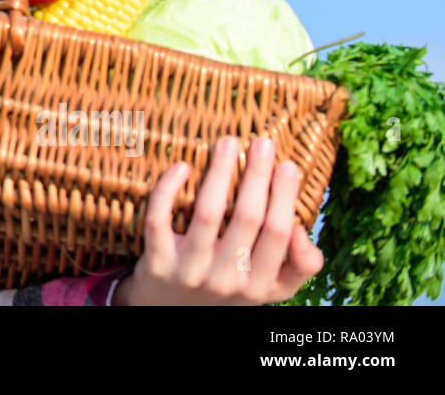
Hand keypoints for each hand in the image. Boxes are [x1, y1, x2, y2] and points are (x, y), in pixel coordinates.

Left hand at [118, 135, 324, 304]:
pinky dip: (168, 191)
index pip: (277, 234)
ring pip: (206, 215)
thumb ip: (298, 264)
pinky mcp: (156, 262)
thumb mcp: (269, 287)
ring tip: (227, 143)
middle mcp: (226, 280)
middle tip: (264, 142)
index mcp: (259, 284)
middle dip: (258, 176)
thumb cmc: (229, 287)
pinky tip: (182, 166)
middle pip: (246, 219)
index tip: (288, 164)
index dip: (283, 197)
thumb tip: (300, 229)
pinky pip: (159, 221)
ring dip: (219, 174)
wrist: (172, 314)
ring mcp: (189, 272)